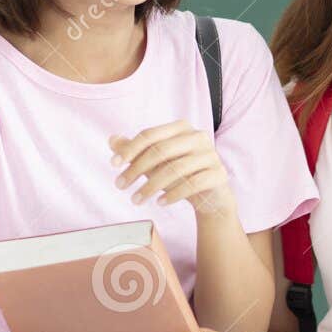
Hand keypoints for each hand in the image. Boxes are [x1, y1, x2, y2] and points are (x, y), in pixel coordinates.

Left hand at [109, 121, 236, 217]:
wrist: (210, 196)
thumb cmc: (180, 175)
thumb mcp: (155, 163)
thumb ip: (136, 150)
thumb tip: (112, 140)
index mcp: (181, 128)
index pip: (150, 134)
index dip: (130, 149)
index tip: (113, 165)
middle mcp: (198, 137)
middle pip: (161, 150)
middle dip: (137, 169)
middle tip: (120, 186)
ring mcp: (211, 155)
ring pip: (176, 169)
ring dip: (151, 186)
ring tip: (136, 200)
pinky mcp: (219, 174)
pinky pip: (193, 184)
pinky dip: (173, 194)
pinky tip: (160, 203)